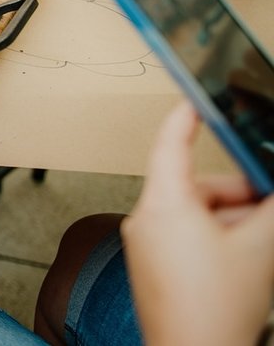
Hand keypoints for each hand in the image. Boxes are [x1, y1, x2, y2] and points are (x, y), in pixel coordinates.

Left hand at [122, 101, 273, 345]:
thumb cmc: (216, 309)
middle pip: (196, 185)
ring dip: (232, 221)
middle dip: (239, 194)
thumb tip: (270, 190)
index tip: (196, 98)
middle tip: (269, 205)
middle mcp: (146, 219)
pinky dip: (215, 238)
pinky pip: (185, 237)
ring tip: (261, 245)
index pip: (170, 142)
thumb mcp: (261, 246)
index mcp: (164, 203)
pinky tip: (243, 262)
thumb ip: (272, 204)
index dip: (186, 116)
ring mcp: (145, 245)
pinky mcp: (151, 267)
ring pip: (195, 214)